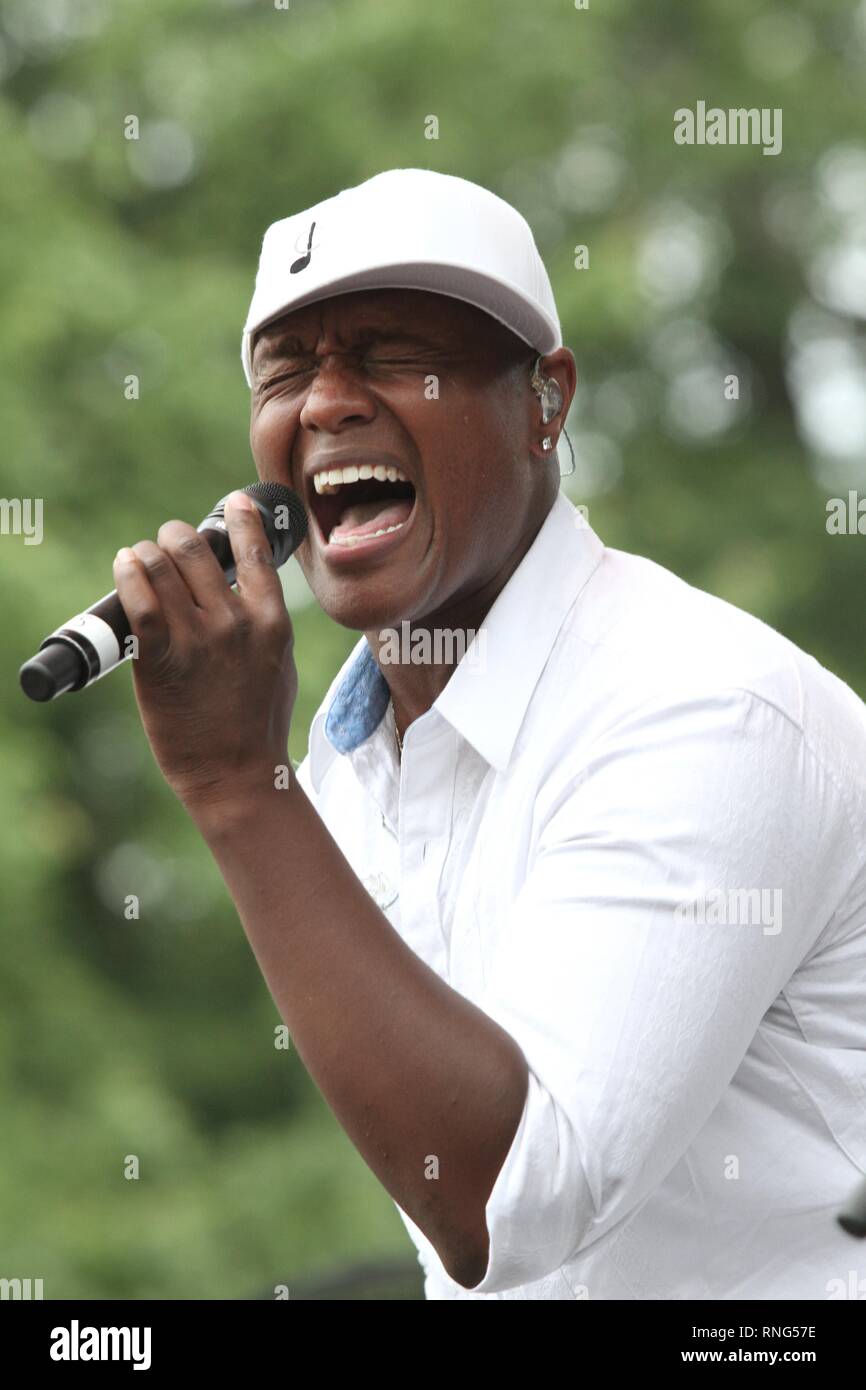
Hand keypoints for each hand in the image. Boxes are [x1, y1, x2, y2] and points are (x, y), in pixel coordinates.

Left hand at [113, 491, 296, 812]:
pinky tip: (125, 566)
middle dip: (174, 538)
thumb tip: (250, 588)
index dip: (240, 518)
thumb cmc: (258, 723)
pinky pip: (139, 600)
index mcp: (271, 622)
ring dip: (146, 555)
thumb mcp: (279, 662)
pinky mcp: (161, 659)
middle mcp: (235, 623)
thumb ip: (266, 622)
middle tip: (167, 544)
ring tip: (140, 561)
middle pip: (194, 550)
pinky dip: (128, 574)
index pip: (255, 550)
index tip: (232, 503)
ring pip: (161, 565)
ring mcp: (198, 640)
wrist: (236, 774)